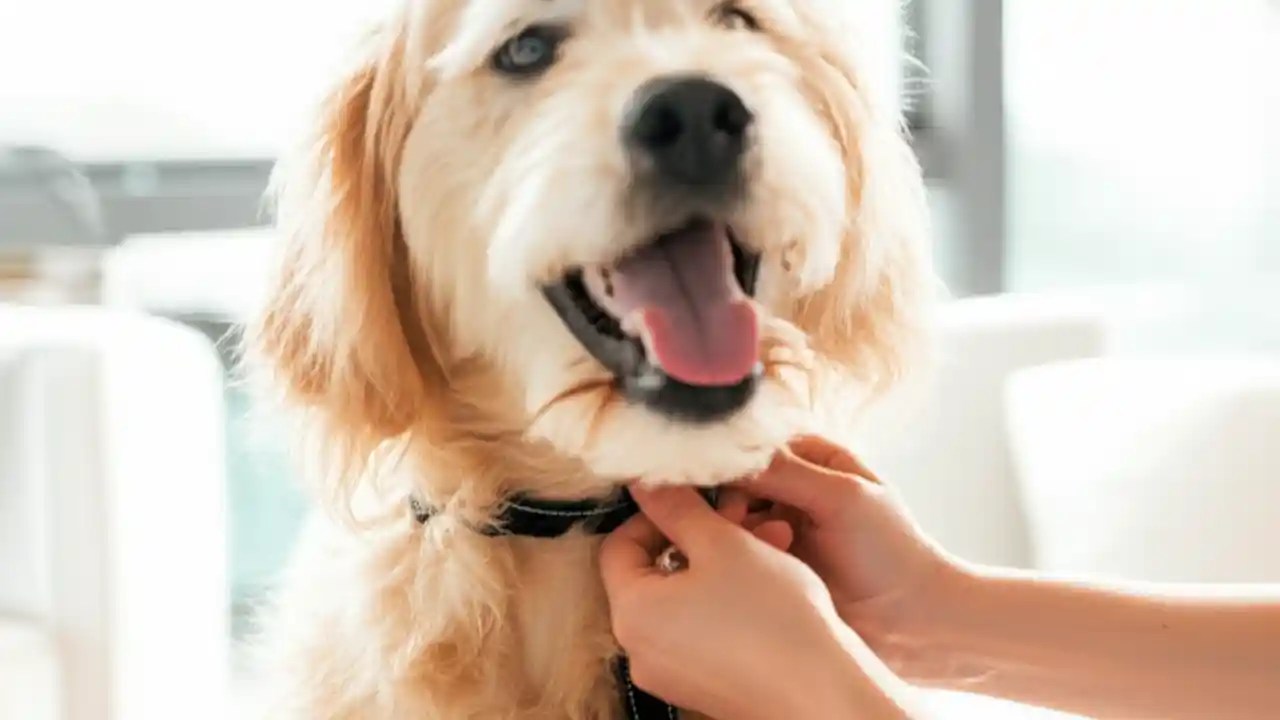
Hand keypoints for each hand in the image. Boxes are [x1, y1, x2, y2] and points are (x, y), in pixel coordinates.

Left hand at [599, 486, 913, 719]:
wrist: (823, 695)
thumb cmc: (772, 618)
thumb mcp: (722, 544)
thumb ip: (675, 507)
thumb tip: (643, 480)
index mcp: (632, 614)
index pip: (618, 546)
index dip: (655, 514)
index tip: (694, 499)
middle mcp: (640, 651)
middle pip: (654, 573)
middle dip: (702, 536)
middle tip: (743, 516)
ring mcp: (671, 673)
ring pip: (685, 599)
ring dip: (722, 562)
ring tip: (772, 540)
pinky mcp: (704, 686)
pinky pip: (702, 630)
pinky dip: (728, 600)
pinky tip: (772, 580)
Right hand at [745, 436, 959, 666]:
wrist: (908, 616)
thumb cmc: (889, 548)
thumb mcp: (842, 497)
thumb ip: (786, 471)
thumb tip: (725, 455)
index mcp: (813, 456)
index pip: (755, 445)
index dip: (738, 465)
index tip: (735, 490)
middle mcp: (794, 485)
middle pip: (737, 480)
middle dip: (734, 500)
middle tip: (737, 522)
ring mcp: (782, 523)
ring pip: (734, 515)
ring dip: (744, 530)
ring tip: (775, 545)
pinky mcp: (774, 559)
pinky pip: (741, 549)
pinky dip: (749, 554)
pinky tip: (775, 567)